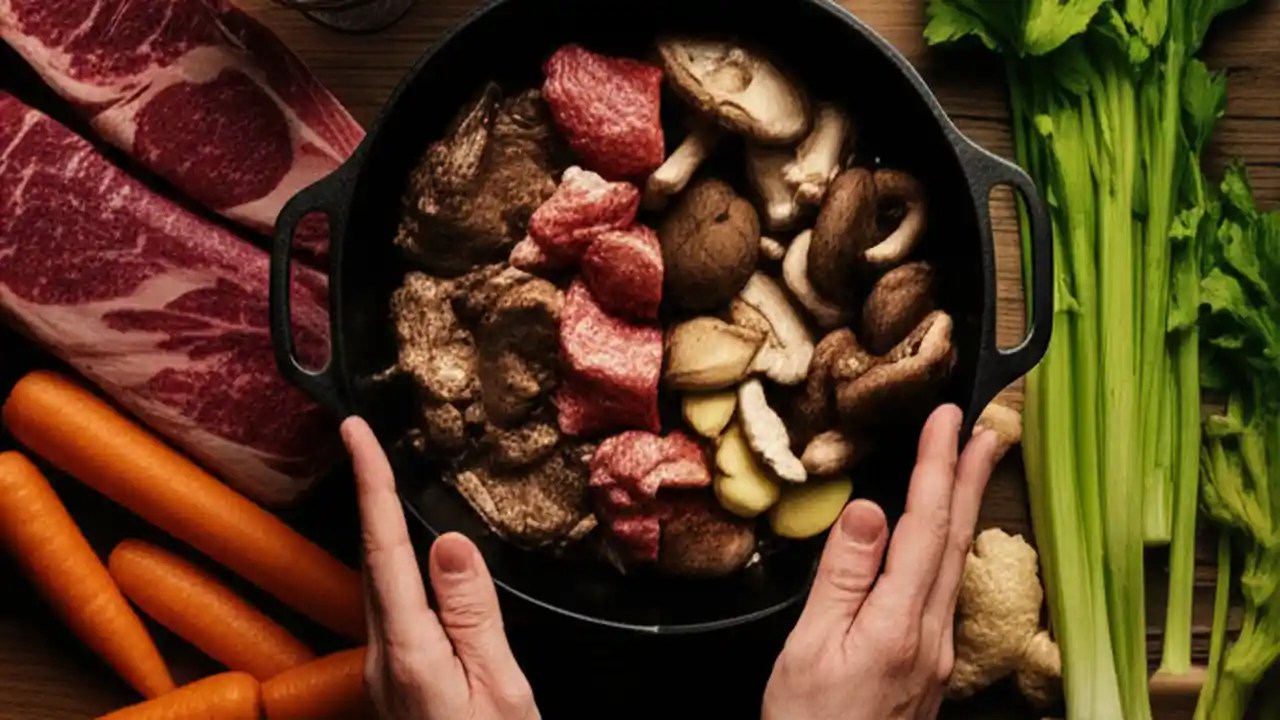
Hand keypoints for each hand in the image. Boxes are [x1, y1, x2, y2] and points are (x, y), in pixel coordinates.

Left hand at [342, 417, 539, 719]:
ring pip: (379, 586)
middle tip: (365, 438)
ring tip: (384, 480)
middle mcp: (381, 659)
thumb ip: (473, 615)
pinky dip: (397, 571)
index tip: (353, 430)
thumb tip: (446, 543)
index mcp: (409, 652)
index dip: (369, 482)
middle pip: (371, 560)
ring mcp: (382, 675)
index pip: (384, 549)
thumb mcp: (501, 690)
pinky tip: (412, 562)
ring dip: (381, 531)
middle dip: (366, 494)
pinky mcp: (394, 685)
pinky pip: (394, 612)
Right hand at [762, 405, 1001, 719]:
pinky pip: (944, 591)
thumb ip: (842, 578)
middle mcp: (932, 637)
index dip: (938, 468)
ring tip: (974, 468)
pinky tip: (944, 540)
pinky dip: (948, 547)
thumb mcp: (810, 648)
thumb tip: (870, 511)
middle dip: (970, 479)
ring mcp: (935, 655)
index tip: (948, 420)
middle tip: (989, 429)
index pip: (926, 528)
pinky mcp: (927, 669)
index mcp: (900, 625)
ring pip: (955, 566)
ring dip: (964, 510)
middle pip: (955, 542)